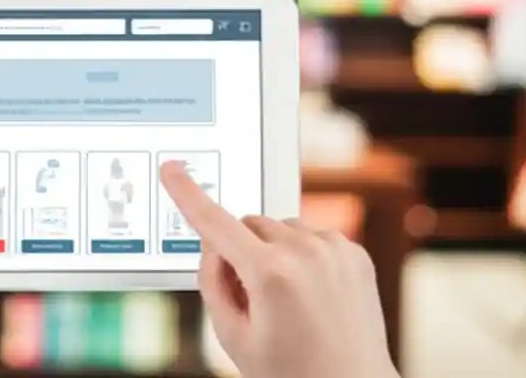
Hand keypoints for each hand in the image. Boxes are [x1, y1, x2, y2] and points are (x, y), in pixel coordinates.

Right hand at [160, 162, 398, 377]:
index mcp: (270, 274)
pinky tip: (309, 293)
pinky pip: (310, 236)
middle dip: (240, 252)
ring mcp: (335, 249)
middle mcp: (305, 253)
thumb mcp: (232, 336)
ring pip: (279, 228)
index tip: (172, 169)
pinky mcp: (353, 252)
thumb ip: (212, 281)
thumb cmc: (292, 374)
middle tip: (251, 299)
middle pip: (248, 225)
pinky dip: (302, 256)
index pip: (215, 223)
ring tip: (286, 301)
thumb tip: (214, 244)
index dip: (187, 193)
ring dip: (272, 251)